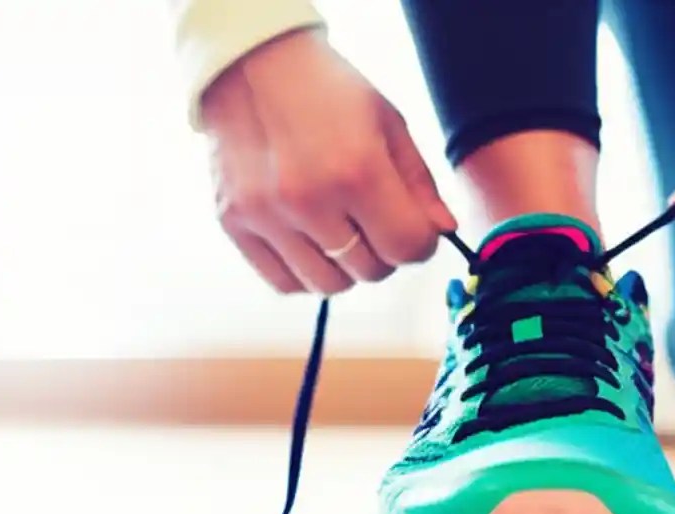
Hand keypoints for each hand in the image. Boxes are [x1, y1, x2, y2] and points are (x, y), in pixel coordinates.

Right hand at [201, 28, 455, 294]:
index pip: (408, 247)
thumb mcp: (387, 122)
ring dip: (344, 266)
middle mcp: (309, 200)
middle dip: (383, 251)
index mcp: (357, 169)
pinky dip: (304, 271)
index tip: (413, 225)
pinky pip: (283, 282)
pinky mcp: (234, 223)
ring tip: (339, 230)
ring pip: (327, 286)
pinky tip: (308, 240)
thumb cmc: (326, 90)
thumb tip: (441, 231)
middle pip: (371, 271)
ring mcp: (266, 216)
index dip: (420, 241)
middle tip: (373, 220)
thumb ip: (419, 183)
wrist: (250, 65)